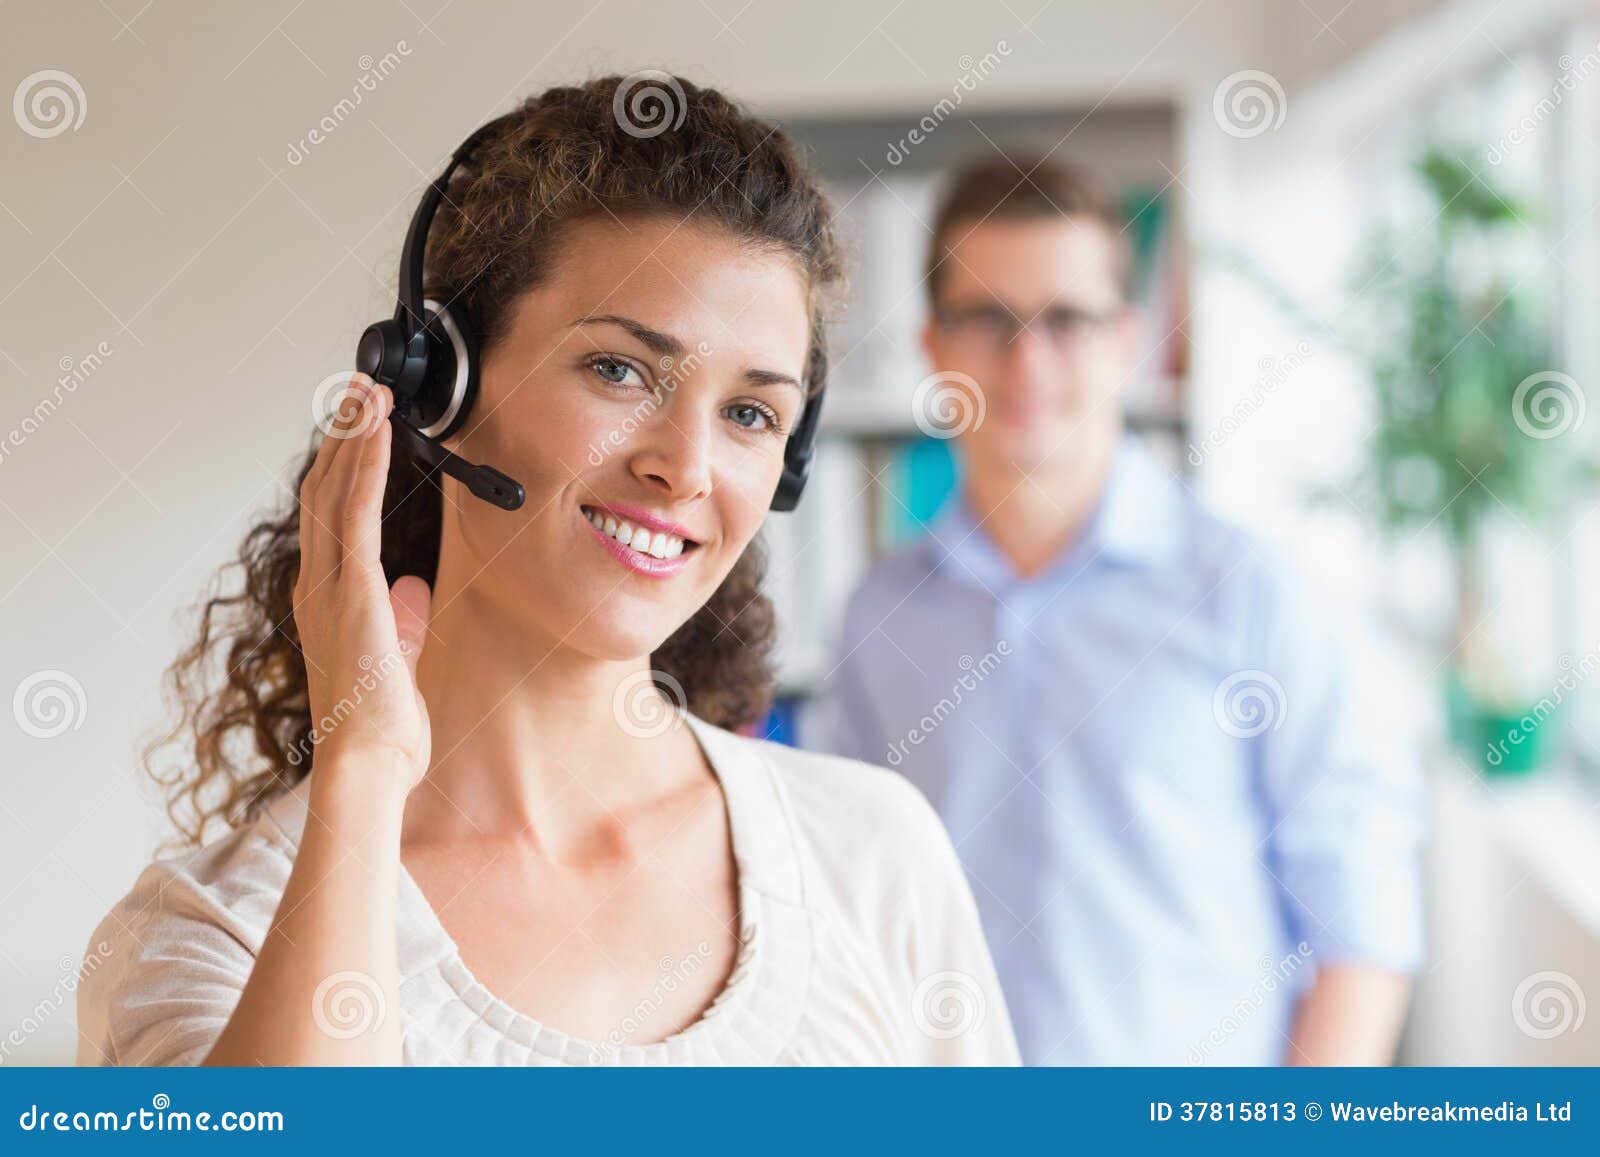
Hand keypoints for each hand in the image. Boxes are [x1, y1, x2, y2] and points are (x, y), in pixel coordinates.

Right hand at [292, 373, 431, 792]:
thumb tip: (412, 591)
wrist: (368, 760)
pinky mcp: (351, 589)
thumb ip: (402, 622)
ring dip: (352, 435)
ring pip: (333, 490)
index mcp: (327, 602)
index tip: (355, 433)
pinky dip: (365, 465)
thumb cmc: (382, 728)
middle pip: (322, 491)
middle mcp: (318, 586)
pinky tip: (375, 429)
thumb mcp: (399, 662)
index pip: (329, 520)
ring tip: (366, 391)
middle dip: (342, 437)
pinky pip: (355, 512)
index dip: (340, 470)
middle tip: (358, 392)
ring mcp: (329, 586)